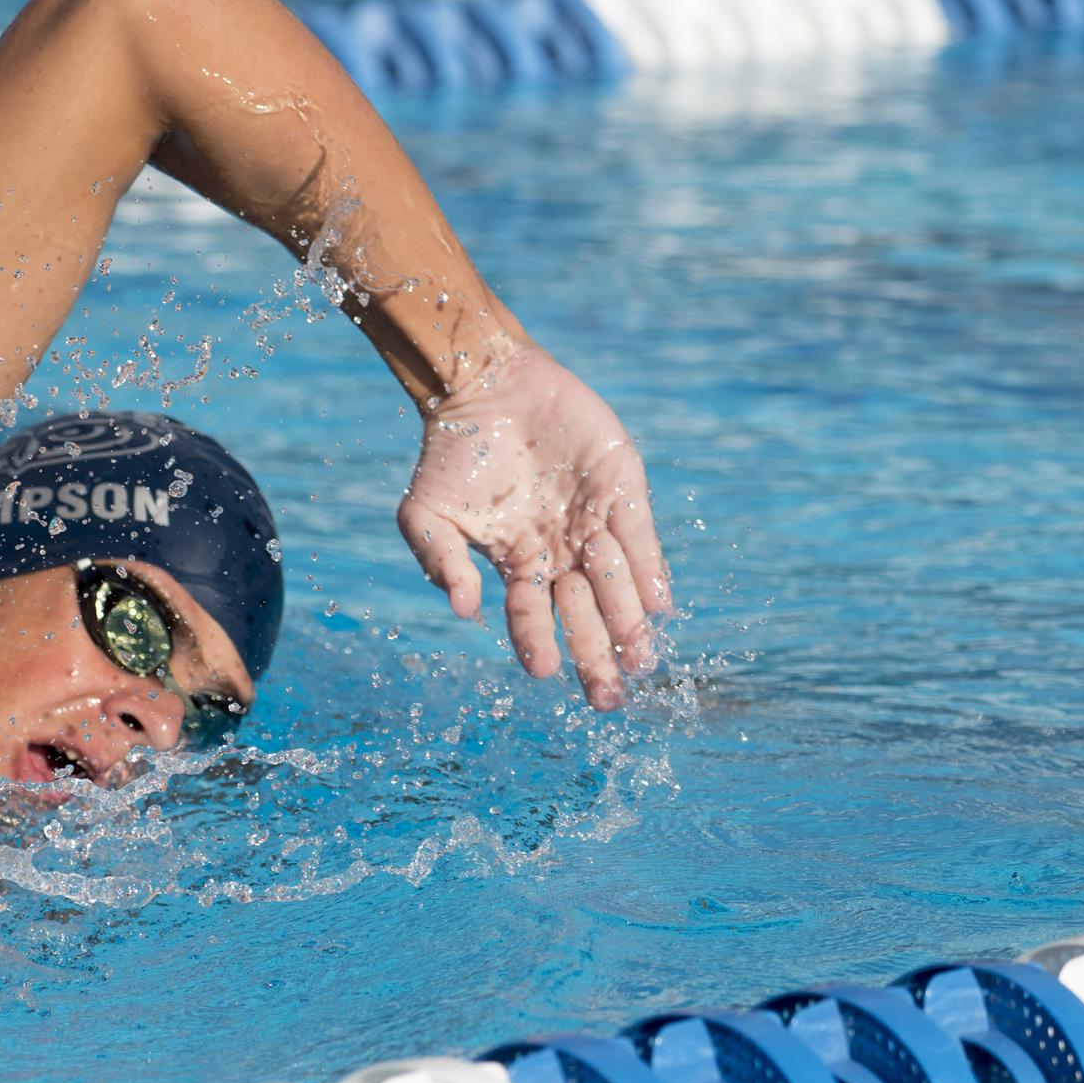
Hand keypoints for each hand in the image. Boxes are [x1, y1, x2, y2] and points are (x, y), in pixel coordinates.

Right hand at [397, 346, 671, 708]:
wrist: (485, 384)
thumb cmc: (451, 453)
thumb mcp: (425, 513)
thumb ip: (440, 561)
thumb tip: (463, 610)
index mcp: (518, 561)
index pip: (531, 612)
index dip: (537, 640)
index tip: (545, 672)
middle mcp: (561, 549)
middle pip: (583, 610)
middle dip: (597, 654)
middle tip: (610, 698)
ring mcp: (593, 518)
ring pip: (614, 579)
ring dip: (627, 618)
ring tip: (638, 656)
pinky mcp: (620, 485)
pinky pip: (638, 532)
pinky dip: (648, 567)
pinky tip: (658, 602)